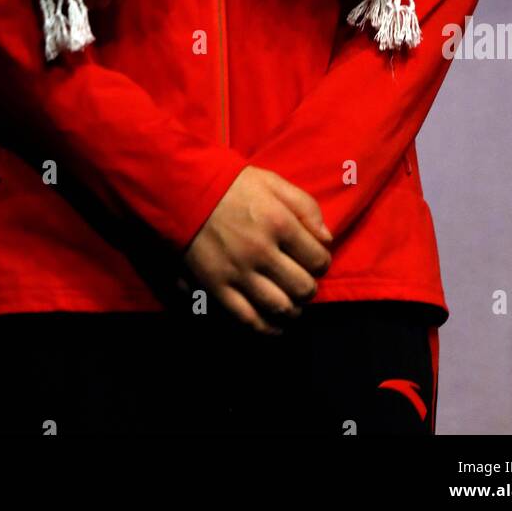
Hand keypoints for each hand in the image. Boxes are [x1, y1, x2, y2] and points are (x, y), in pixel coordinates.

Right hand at [179, 165, 332, 334]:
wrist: (185, 190)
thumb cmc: (233, 185)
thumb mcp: (273, 182)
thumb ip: (306, 206)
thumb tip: (327, 239)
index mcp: (279, 223)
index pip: (319, 259)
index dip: (321, 262)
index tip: (314, 259)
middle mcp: (261, 252)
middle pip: (303, 287)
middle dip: (309, 286)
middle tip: (302, 279)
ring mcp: (238, 273)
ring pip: (280, 307)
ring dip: (293, 309)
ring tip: (291, 301)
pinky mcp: (217, 287)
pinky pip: (248, 318)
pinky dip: (267, 328)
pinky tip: (274, 323)